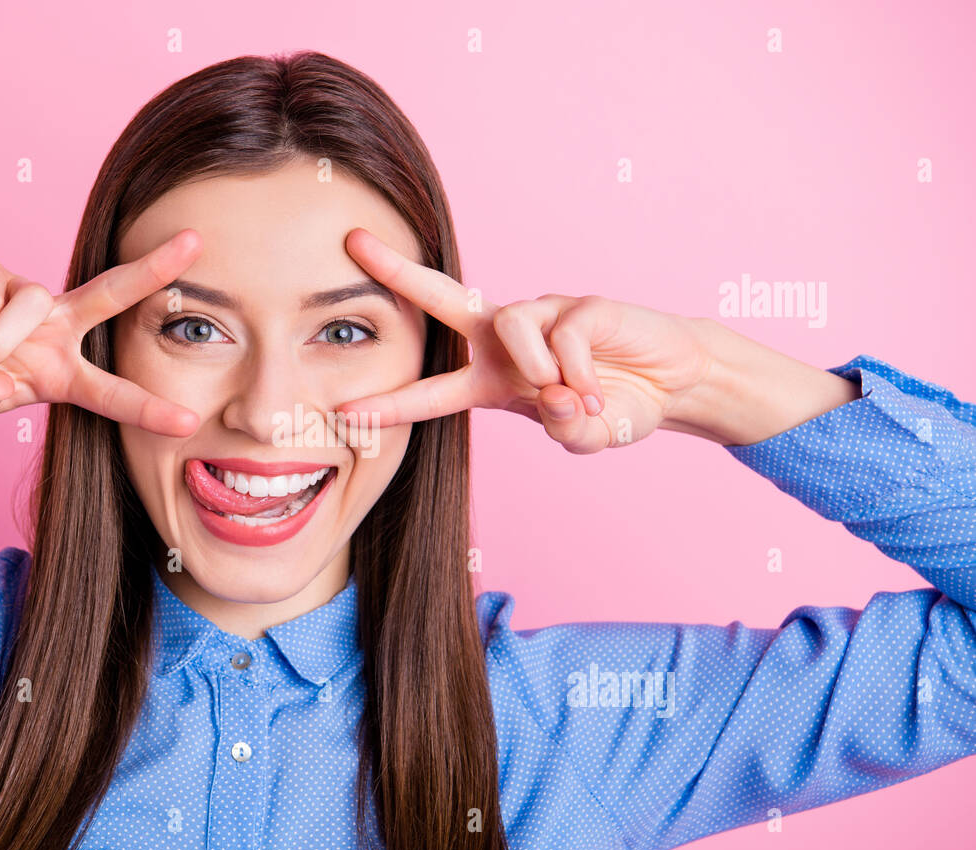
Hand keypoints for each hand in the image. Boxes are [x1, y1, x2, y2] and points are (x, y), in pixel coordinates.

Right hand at [0, 231, 203, 434]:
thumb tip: (3, 388)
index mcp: (55, 373)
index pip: (110, 392)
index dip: (147, 408)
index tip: (188, 423)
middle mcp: (48, 330)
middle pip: (110, 296)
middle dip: (151, 270)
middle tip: (196, 244)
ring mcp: (16, 297)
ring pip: (34, 304)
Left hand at [337, 228, 715, 452]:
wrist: (673, 382)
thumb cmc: (617, 405)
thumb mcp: (585, 437)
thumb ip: (565, 430)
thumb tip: (554, 397)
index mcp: (493, 380)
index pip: (433, 392)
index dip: (391, 405)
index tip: (344, 414)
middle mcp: (507, 341)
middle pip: (443, 299)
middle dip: (399, 273)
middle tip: (355, 245)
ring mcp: (544, 316)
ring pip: (511, 326)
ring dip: (536, 368)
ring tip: (571, 399)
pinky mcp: (581, 305)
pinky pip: (565, 335)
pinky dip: (578, 371)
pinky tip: (597, 392)